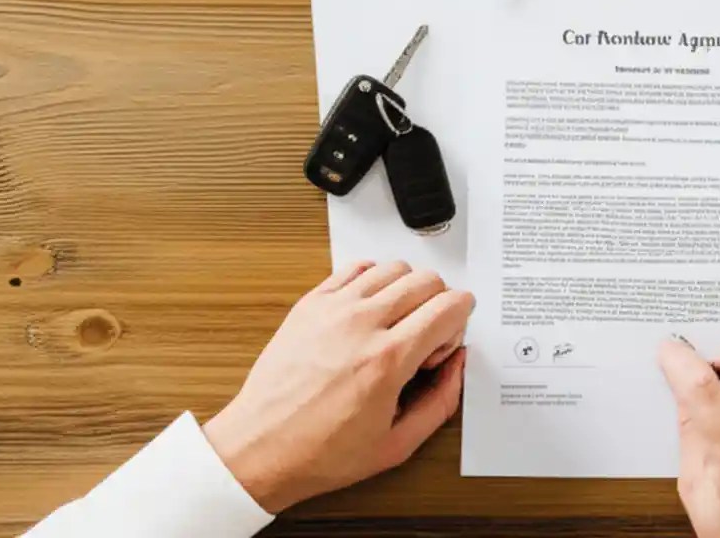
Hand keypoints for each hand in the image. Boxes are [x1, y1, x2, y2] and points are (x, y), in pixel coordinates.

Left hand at [203, 261, 474, 512]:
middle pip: (427, 281)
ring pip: (395, 268)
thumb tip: (457, 365)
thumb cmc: (320, 452)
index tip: (445, 344)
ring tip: (395, 324)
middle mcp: (361, 325)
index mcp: (387, 360)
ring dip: (407, 290)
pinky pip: (356, 268)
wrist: (259, 448)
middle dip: (439, 305)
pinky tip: (369, 311)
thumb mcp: (397, 445)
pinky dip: (374, 280)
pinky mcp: (310, 304)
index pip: (449, 306)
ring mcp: (333, 309)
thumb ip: (441, 402)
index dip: (460, 321)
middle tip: (422, 339)